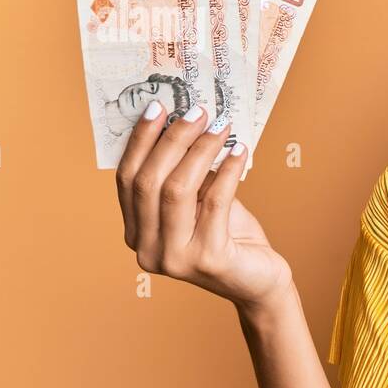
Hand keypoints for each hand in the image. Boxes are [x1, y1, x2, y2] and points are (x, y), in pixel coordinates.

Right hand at [115, 101, 291, 310]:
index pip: (127, 179)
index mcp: (135, 233)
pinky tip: (241, 151)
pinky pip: (215, 203)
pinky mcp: (208, 260)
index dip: (140, 141)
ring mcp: (174, 258)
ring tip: (221, 125)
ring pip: (177, 190)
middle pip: (149, 181)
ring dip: (200, 150)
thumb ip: (186, 173)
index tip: (157, 108)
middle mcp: (146, 249)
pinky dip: (229, 171)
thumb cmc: (230, 235)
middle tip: (197, 111)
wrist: (259, 280)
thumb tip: (185, 121)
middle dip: (172, 139)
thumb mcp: (200, 201)